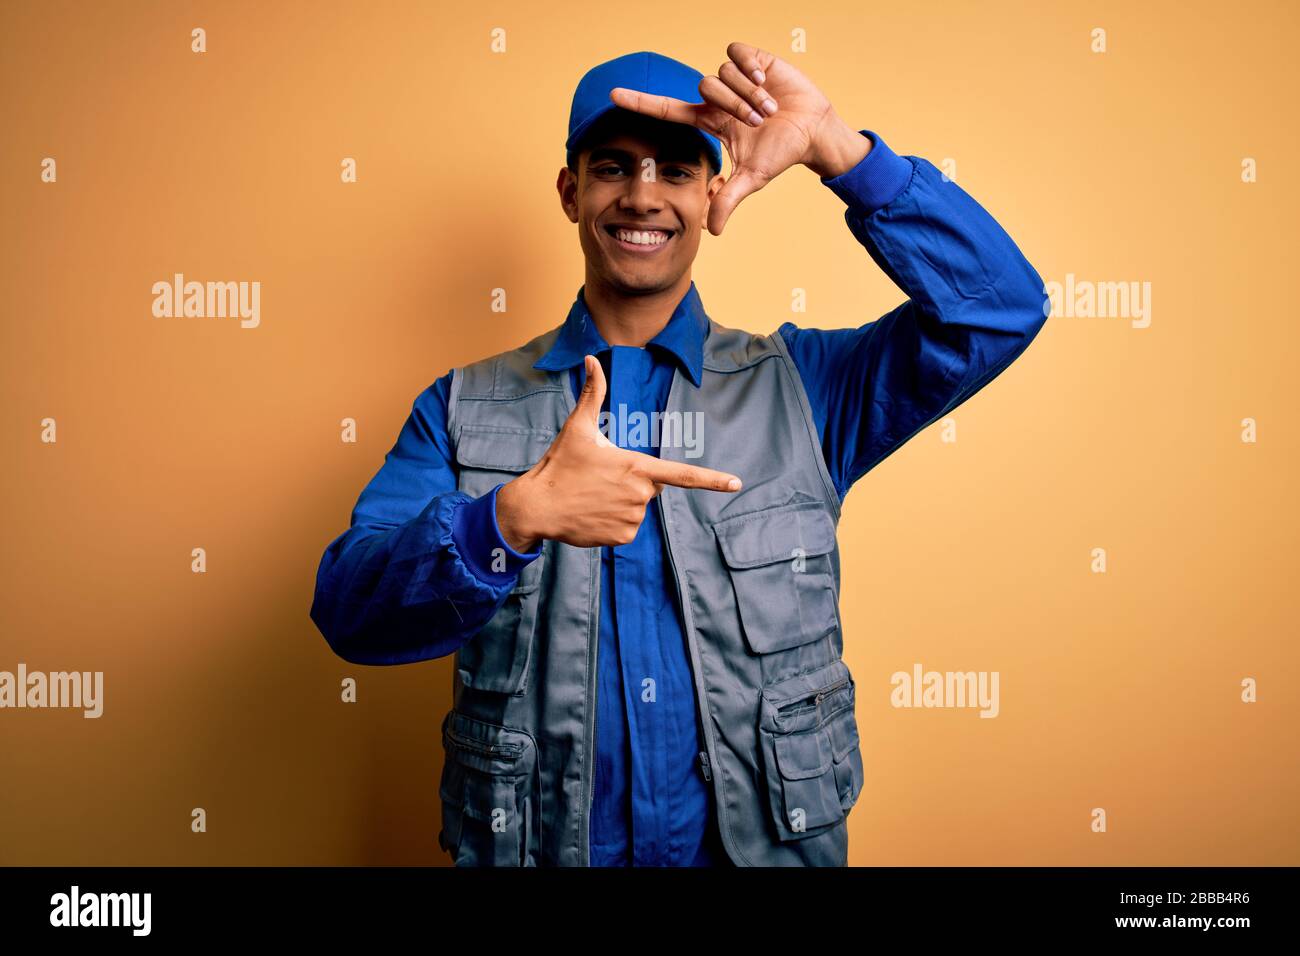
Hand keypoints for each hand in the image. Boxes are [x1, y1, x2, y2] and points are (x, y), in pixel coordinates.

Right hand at [496, 355, 741, 550]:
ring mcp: (632, 518)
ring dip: (621, 502)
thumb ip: (593, 393)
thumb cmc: (560, 464)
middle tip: (600, 479)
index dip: (712, 479)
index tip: (736, 483)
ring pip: (637, 507)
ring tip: (593, 496)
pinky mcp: (623, 537)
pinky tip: (592, 514)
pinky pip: (627, 527)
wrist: (537, 506)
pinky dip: (613, 521)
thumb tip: (592, 359)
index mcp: (636, 466)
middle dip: (631, 482)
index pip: (682, 474)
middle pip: (650, 487)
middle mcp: (640, 494)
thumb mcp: (577, 427)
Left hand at [609, 41, 869, 234]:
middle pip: (705, 87)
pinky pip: (737, 54)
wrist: (813, 130)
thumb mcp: (752, 178)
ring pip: (722, 73)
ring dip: (749, 93)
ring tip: (770, 106)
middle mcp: (716, 96)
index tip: (613, 96)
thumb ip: (728, 200)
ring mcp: (733, 76)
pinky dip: (752, 69)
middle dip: (735, 106)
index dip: (640, 102)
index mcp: (710, 120)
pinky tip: (768, 81)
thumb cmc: (781, 153)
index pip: (667, 109)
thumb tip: (711, 232)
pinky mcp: (751, 58)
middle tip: (759, 120)